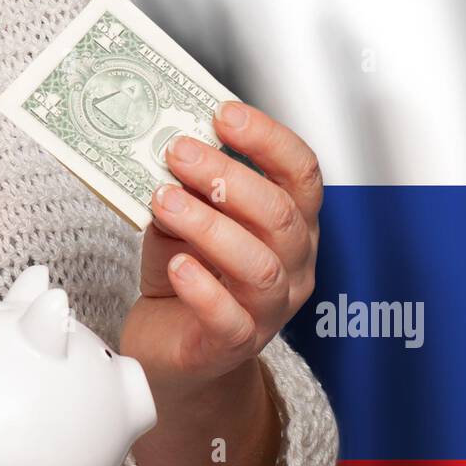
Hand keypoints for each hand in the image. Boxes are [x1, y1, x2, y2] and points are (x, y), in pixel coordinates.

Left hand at [120, 101, 320, 465]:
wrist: (170, 351)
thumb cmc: (184, 275)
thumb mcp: (183, 219)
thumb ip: (184, 188)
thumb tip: (164, 145)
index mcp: (291, 225)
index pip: (302, 174)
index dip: (269, 139)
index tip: (224, 114)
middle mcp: (293, 266)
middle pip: (282, 215)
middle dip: (229, 176)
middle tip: (179, 151)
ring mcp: (269, 309)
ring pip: (259, 265)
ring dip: (209, 226)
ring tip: (164, 200)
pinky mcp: (235, 345)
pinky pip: (229, 317)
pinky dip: (202, 287)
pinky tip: (175, 266)